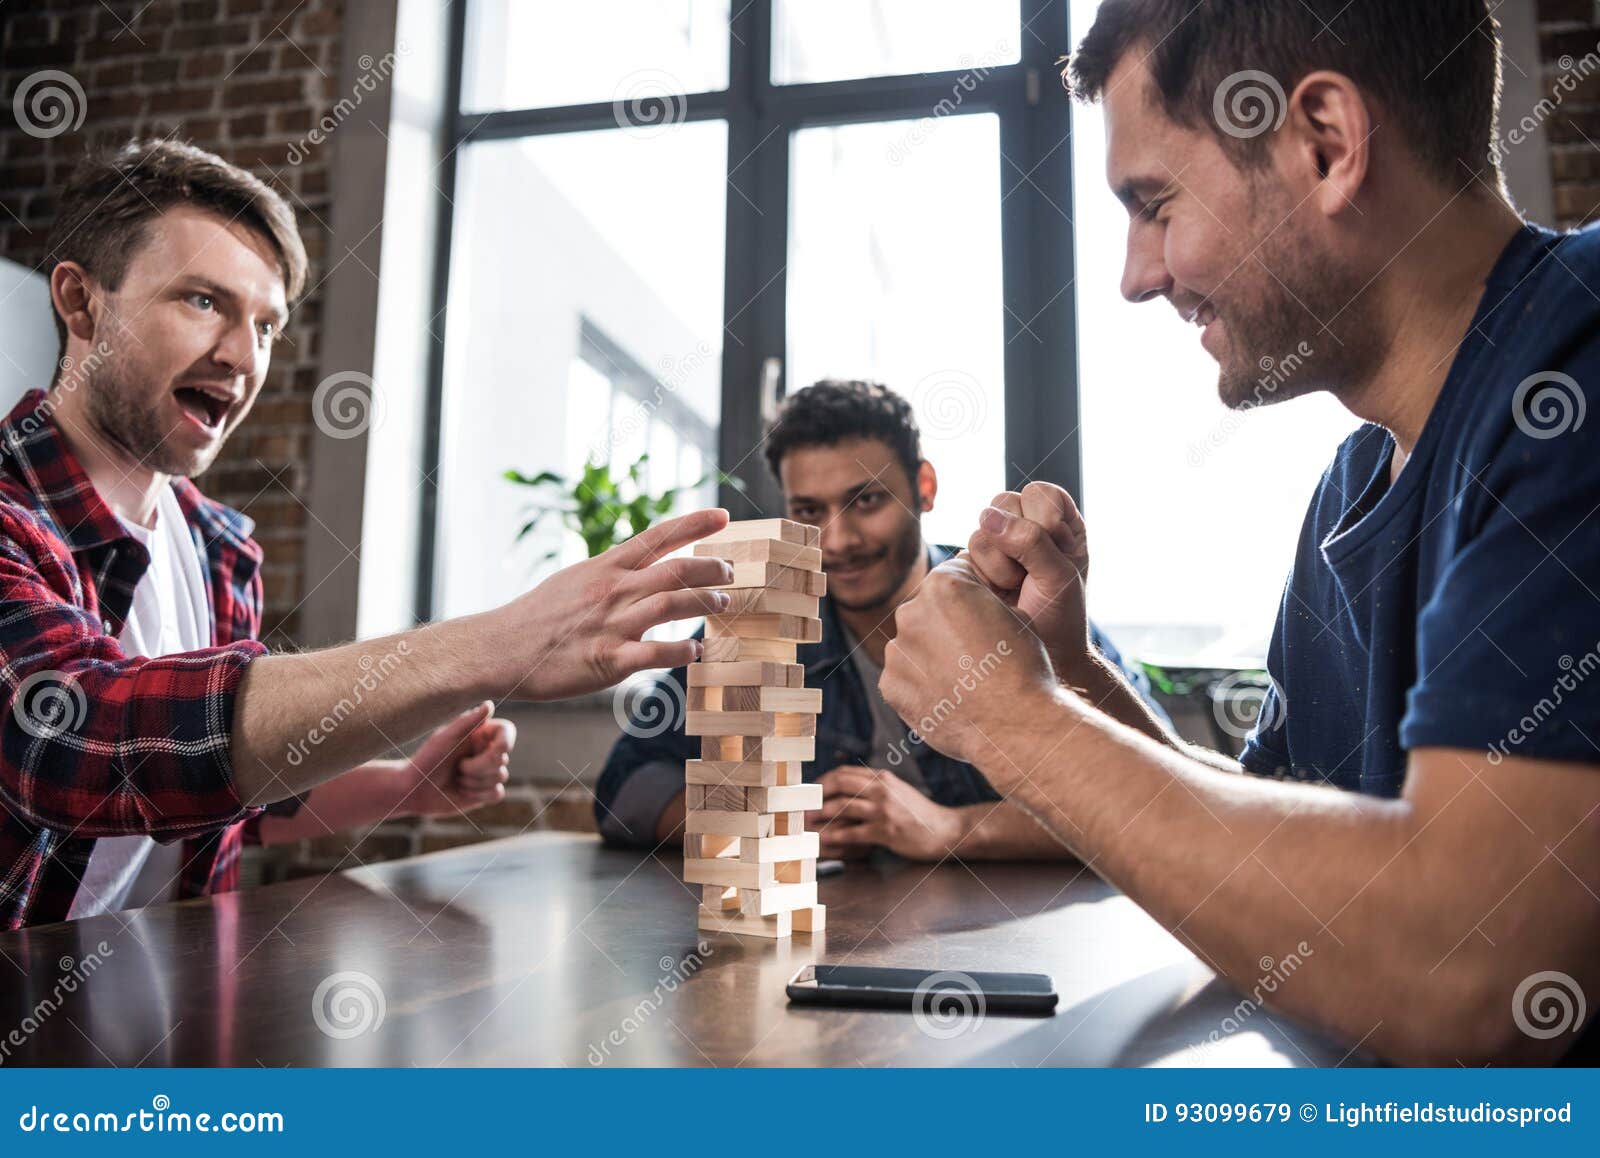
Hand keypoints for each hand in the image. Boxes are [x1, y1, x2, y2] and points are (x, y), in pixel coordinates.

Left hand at [399, 701, 515, 816]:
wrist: (413, 790)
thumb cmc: (426, 760)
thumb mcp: (444, 737)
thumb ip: (468, 721)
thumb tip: (489, 704)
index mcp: (479, 734)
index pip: (507, 732)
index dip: (506, 742)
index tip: (495, 750)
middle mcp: (486, 751)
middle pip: (502, 758)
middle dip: (478, 767)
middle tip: (458, 767)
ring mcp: (487, 772)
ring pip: (501, 776)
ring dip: (475, 781)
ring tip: (456, 779)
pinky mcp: (486, 792)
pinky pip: (497, 793)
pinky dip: (479, 794)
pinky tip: (462, 791)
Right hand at [498, 508, 735, 701]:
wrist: (501, 648)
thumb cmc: (539, 616)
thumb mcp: (576, 578)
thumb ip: (613, 572)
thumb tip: (644, 565)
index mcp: (606, 567)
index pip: (658, 537)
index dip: (694, 524)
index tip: (723, 515)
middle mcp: (613, 591)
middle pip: (676, 570)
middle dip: (712, 569)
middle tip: (731, 572)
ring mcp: (612, 625)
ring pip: (672, 605)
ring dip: (705, 604)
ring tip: (722, 604)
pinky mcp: (609, 661)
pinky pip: (656, 653)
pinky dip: (682, 651)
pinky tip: (695, 651)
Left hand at [811, 765, 964, 860]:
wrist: (945, 830)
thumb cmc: (919, 813)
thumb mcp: (898, 791)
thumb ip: (875, 787)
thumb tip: (848, 788)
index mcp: (882, 778)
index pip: (844, 773)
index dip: (823, 781)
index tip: (811, 791)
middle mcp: (881, 790)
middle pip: (839, 784)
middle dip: (816, 794)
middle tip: (803, 805)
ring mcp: (884, 810)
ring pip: (842, 807)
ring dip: (821, 815)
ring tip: (807, 823)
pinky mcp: (886, 831)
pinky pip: (853, 833)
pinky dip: (836, 837)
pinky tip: (825, 840)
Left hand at [880, 555, 1053, 775]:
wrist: (1015, 724)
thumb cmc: (1023, 667)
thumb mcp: (1016, 615)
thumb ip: (982, 601)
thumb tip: (974, 604)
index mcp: (943, 585)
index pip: (953, 578)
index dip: (974, 599)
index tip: (986, 621)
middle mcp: (911, 611)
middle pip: (927, 611)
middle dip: (946, 626)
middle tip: (975, 655)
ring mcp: (897, 651)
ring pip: (913, 646)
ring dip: (931, 657)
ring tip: (964, 681)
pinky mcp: (890, 685)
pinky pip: (903, 678)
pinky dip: (920, 686)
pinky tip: (949, 698)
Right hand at [965, 482, 1091, 681]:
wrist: (1039, 654)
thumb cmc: (1060, 616)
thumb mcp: (1059, 576)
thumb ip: (1032, 541)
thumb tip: (987, 517)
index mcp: (1060, 524)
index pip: (1041, 493)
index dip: (1043, 517)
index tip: (1055, 549)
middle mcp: (1027, 528)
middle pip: (1005, 502)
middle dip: (1017, 539)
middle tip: (1031, 573)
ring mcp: (998, 545)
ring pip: (982, 526)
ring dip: (1000, 561)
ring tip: (1015, 587)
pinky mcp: (975, 563)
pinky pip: (967, 550)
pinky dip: (985, 572)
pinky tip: (997, 591)